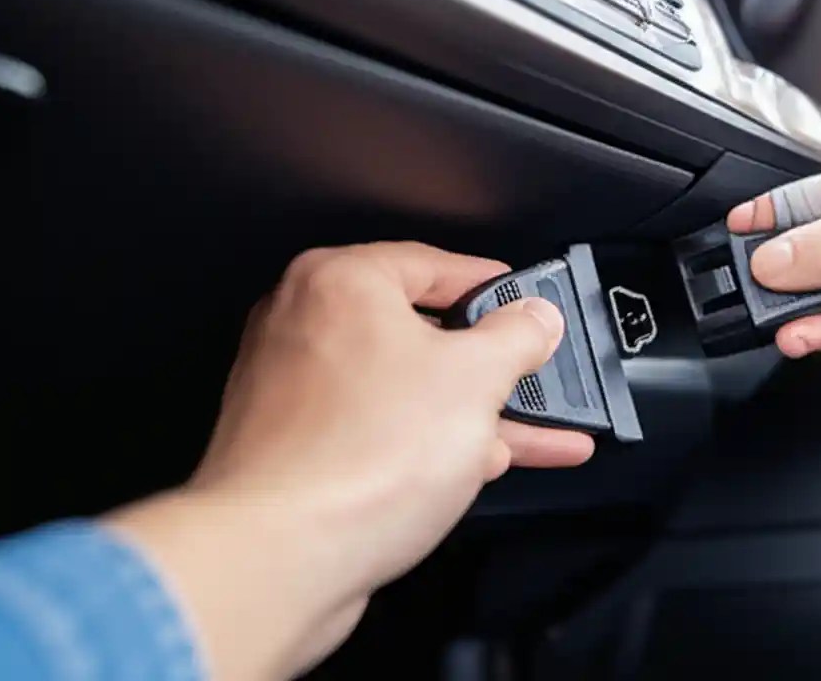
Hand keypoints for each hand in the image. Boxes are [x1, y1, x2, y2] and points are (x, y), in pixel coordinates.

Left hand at [108, 242, 592, 679]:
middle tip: (536, 371)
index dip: (494, 287)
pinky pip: (383, 432)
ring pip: (406, 390)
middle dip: (491, 364)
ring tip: (539, 431)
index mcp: (340, 282)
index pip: (434, 263)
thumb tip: (534, 319)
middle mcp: (305, 325)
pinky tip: (484, 464)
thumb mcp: (477, 378)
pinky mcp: (298, 451)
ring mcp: (296, 391)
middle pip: (420, 331)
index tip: (530, 306)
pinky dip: (432, 443)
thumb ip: (517, 336)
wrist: (281, 556)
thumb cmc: (361, 457)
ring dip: (474, 412)